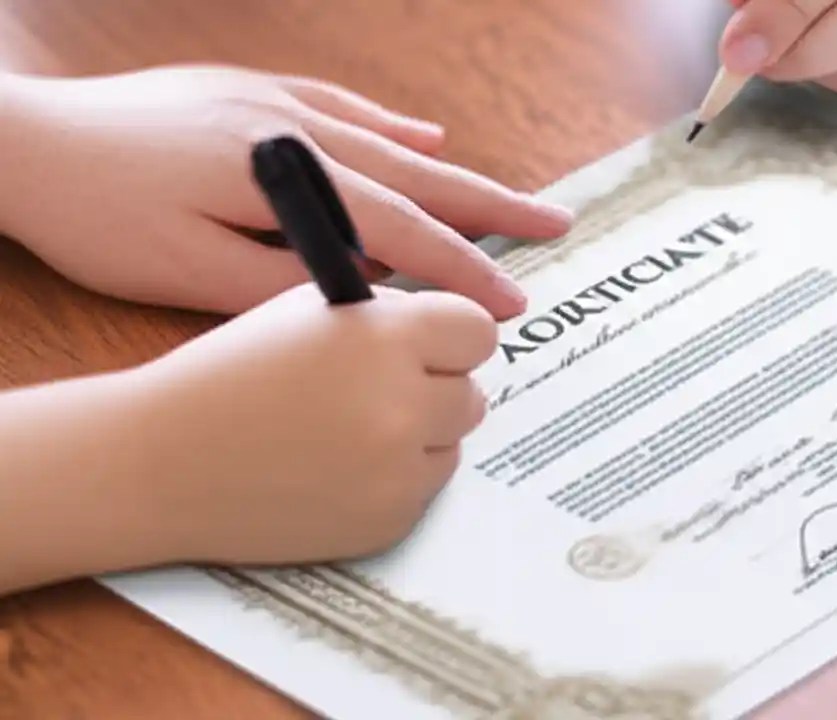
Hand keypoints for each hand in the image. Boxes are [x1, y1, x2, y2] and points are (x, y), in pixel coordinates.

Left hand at [0, 65, 571, 319]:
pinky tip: (424, 137)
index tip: (512, 301)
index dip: (463, 270)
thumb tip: (361, 296)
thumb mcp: (187, 275)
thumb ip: (283, 287)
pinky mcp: (255, 92)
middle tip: (555, 224)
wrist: (27, 141)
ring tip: (510, 198)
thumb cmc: (100, 216)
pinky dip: (392, 129)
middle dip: (492, 207)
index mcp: (289, 177)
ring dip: (455, 172)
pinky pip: (346, 109)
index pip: (401, 231)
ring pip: (392, 142)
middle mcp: (299, 130)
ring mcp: (279, 104)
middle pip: (419, 175)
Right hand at [128, 284, 493, 564]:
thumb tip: (453, 328)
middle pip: (472, 393)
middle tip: (373, 389)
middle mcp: (401, 405)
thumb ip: (388, 314)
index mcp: (384, 338)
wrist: (160, 463)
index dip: (450, 337)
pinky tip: (334, 469)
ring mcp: (397, 472)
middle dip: (433, 387)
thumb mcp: (307, 311)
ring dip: (418, 435)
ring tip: (346, 429)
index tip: (429, 345)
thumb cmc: (228, 376)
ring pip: (452, 443)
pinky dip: (393, 480)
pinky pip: (423, 489)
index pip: (479, 332)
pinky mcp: (387, 522)